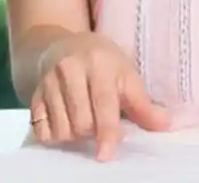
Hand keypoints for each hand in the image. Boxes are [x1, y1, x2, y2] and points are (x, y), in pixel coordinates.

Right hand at [30, 31, 170, 160]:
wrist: (63, 44)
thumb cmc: (102, 61)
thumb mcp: (126, 74)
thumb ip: (143, 103)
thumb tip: (164, 125)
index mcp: (98, 64)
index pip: (103, 103)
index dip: (107, 132)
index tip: (106, 154)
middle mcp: (69, 70)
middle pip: (81, 122)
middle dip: (92, 133)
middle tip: (98, 125)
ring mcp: (48, 82)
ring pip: (60, 128)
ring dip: (74, 136)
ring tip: (82, 124)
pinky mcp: (34, 93)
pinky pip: (41, 128)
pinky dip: (52, 135)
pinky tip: (63, 125)